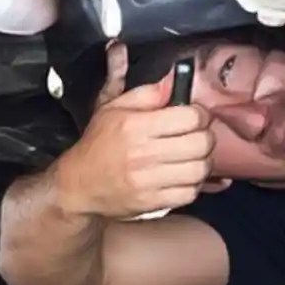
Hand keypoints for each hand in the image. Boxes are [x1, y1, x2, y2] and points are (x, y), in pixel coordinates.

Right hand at [53, 42, 228, 219]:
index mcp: (135, 126)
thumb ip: (147, 93)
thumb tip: (173, 81)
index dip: (200, 115)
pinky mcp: (152, 203)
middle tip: (198, 137)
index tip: (196, 116)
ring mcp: (148, 181)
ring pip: (200, 169)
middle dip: (206, 137)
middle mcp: (143, 153)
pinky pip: (190, 193)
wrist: (78, 185)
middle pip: (201, 144)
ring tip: (193, 157)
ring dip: (203, 162)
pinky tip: (184, 177)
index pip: (190, 118)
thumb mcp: (113, 108)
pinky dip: (193, 185)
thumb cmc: (99, 143)